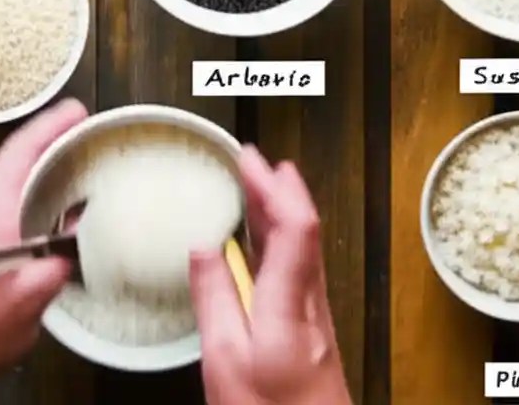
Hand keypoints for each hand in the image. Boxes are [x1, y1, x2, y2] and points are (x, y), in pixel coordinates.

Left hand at [0, 98, 87, 393]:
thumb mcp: (26, 304)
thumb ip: (57, 264)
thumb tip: (79, 237)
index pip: (24, 149)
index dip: (55, 125)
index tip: (78, 111)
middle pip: (16, 156)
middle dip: (53, 143)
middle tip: (86, 139)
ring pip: (6, 176)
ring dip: (38, 167)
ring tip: (73, 170)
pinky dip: (24, 191)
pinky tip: (44, 210)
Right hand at [189, 146, 351, 404]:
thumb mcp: (224, 360)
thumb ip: (214, 299)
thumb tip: (203, 248)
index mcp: (290, 304)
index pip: (295, 225)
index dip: (274, 186)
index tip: (249, 159)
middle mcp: (310, 303)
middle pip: (304, 230)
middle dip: (279, 189)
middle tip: (252, 162)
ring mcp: (315, 317)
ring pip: (304, 248)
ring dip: (282, 211)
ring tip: (256, 189)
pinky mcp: (311, 332)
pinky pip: (298, 268)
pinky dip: (281, 241)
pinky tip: (262, 246)